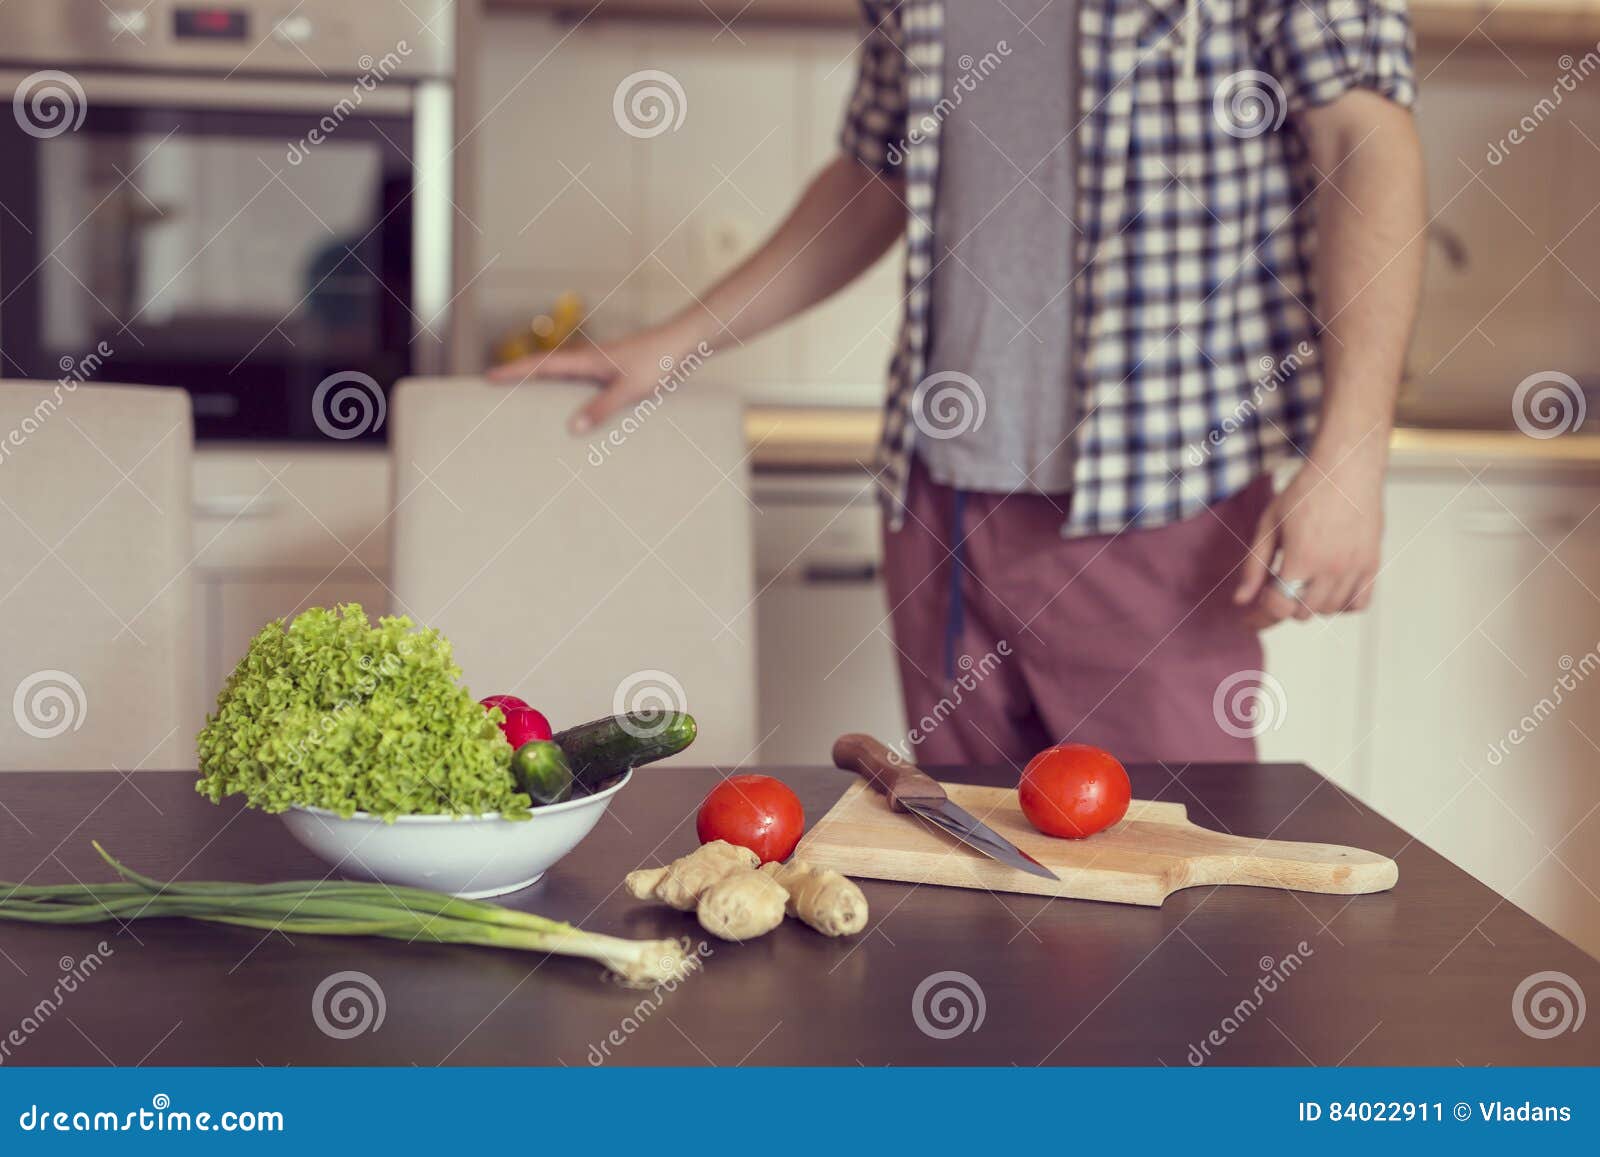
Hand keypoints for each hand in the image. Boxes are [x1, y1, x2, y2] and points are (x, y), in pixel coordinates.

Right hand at [486, 330, 692, 433]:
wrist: (685, 343)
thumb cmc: (659, 363)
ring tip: (525, 398)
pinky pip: (582, 380)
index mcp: (586, 359)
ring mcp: (602, 363)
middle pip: (547, 367)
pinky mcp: (616, 369)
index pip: (541, 365)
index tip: (488, 376)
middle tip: (496, 386)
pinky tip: (574, 404)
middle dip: (521, 376)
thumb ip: (601, 409)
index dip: (514, 371)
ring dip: (544, 382)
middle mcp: (590, 358)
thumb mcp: (629, 390)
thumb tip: (572, 429)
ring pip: (564, 374)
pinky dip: (568, 389)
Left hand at [1234, 442, 1386, 627]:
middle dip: (1284, 605)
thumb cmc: (1305, 492)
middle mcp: (1331, 568)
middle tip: (1276, 589)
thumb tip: (1241, 600)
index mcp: (1302, 559)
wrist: (1346, 469)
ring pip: (1329, 610)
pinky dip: (1342, 605)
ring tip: (1301, 583)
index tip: (1253, 609)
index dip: (1262, 613)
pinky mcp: (1372, 563)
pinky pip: (1358, 603)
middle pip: (1303, 612)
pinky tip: (1328, 591)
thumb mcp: (1269, 524)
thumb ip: (1254, 565)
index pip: (1280, 606)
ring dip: (1310, 604)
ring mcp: (1355, 568)